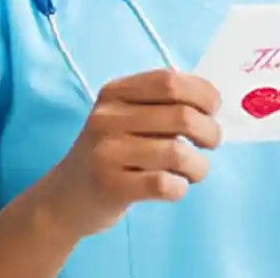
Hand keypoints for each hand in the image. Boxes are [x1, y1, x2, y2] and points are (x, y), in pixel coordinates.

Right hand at [40, 70, 221, 237]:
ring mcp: (107, 152)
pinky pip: (165, 184)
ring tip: (193, 170)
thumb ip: (164, 103)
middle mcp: (107, 118)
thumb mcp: (127, 116)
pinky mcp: (111, 187)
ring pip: (178, 153)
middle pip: (182, 116)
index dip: (203, 94)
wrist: (65, 197)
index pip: (170, 82)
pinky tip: (174, 186)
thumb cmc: (113, 152)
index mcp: (116, 93)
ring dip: (198, 165)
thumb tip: (214, 100)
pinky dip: (180, 187)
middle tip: (210, 143)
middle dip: (210, 132)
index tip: (212, 110)